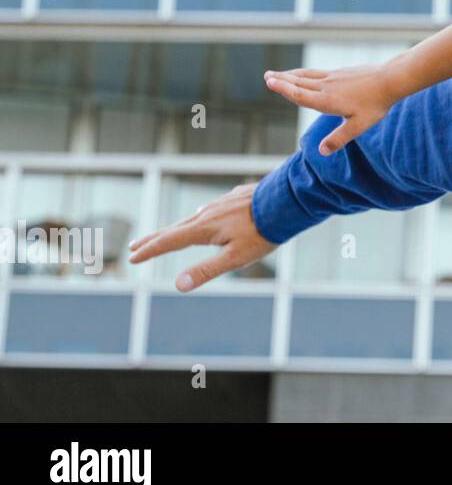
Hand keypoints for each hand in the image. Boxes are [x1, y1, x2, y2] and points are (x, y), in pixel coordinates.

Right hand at [127, 182, 275, 291]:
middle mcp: (207, 214)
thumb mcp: (235, 258)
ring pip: (191, 219)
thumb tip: (178, 285)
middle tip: (133, 247)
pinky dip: (196, 220)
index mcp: (203, 229)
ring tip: (165, 236)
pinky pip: (209, 212)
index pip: (168, 242)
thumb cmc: (262, 232)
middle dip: (153, 239)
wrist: (287, 201)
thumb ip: (206, 271)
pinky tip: (203, 221)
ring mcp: (219, 204)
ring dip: (174, 229)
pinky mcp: (232, 199)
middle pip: (173, 229)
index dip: (149, 251)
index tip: (132, 258)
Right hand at [263, 63, 397, 154]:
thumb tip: (321, 151)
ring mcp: (333, 77)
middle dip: (282, 80)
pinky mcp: (340, 72)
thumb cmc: (375, 104)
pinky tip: (305, 74)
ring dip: (290, 74)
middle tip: (267, 76)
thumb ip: (339, 138)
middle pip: (299, 83)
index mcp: (327, 101)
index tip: (269, 82)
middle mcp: (326, 87)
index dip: (284, 89)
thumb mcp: (358, 126)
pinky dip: (305, 72)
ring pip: (306, 75)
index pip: (300, 94)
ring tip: (278, 74)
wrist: (390, 80)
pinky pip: (317, 72)